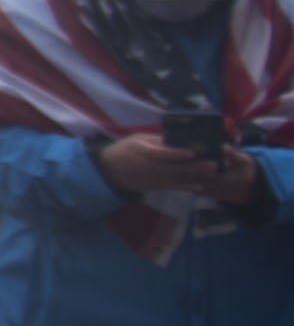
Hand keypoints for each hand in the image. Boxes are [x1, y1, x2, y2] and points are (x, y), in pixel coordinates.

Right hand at [97, 133, 219, 196]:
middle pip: (175, 168)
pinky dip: (187, 188)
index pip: (163, 153)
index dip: (178, 153)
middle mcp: (150, 167)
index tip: (193, 152)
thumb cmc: (126, 149)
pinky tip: (200, 186)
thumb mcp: (138, 139)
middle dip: (196, 166)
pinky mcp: (156, 186)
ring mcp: (154, 178)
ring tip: (213, 173)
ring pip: (178, 178)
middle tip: (213, 163)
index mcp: (144, 151)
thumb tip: (178, 137)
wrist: (111, 170)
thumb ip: (157, 139)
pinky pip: (174, 187)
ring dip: (196, 177)